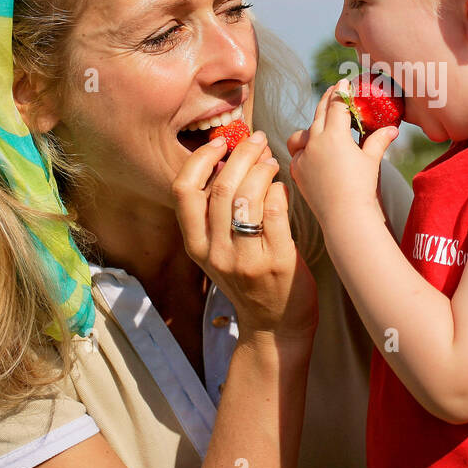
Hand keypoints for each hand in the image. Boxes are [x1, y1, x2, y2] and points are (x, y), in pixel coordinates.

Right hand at [172, 129, 316, 339]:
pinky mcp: (277, 261)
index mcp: (196, 245)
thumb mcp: (218, 250)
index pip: (184, 191)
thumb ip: (216, 212)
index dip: (201, 159)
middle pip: (221, 187)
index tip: (221, 142)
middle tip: (257, 141)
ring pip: (248, 195)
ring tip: (272, 162)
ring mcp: (246, 258)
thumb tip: (227, 156)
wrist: (275, 325)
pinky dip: (280, 190)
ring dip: (262, 168)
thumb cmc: (249, 279)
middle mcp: (216, 252)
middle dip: (241, 154)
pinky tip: (283, 187)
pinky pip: (277, 210)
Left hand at [288, 80, 398, 228]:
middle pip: (319, 113)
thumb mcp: (372, 160)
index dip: (341, 91)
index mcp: (334, 135)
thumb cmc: (362, 187)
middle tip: (332, 91)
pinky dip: (304, 151)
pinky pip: (297, 154)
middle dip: (326, 100)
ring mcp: (303, 156)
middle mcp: (315, 142)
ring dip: (310, 128)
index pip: (337, 105)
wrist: (344, 216)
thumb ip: (379, 141)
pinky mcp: (297, 171)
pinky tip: (313, 155)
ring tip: (319, 130)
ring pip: (301, 134)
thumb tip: (393, 129)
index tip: (343, 83)